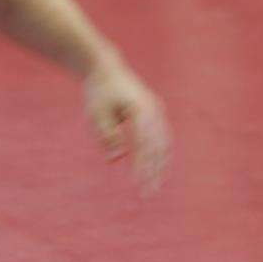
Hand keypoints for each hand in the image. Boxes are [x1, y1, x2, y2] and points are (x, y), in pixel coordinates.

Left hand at [84, 58, 170, 194]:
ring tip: (156, 184)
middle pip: (159, 146)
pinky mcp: (154, 110)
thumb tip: (116, 158)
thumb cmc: (99, 92)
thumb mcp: (97, 115)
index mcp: (140, 110)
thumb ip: (108, 136)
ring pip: (164, 142)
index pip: (144, 145)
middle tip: (148, 193)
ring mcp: (156, 109)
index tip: (138, 184)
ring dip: (161, 164)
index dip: (143, 167)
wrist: (105, 68)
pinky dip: (161, 153)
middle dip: (155, 172)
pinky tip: (157, 166)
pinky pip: (162, 136)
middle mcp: (153, 110)